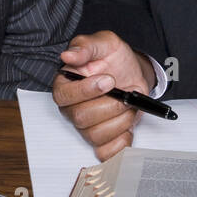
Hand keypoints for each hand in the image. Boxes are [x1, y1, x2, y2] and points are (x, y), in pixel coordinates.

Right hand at [52, 31, 158, 158]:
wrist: (133, 74)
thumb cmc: (114, 59)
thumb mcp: (104, 43)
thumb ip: (86, 46)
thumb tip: (68, 55)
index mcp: (65, 84)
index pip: (64, 96)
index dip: (86, 91)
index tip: (108, 80)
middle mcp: (72, 108)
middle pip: (82, 118)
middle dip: (110, 106)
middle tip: (124, 94)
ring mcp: (85, 126)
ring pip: (96, 135)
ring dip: (119, 121)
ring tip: (129, 106)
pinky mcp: (101, 140)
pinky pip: (106, 152)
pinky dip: (121, 142)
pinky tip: (127, 126)